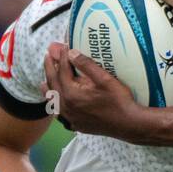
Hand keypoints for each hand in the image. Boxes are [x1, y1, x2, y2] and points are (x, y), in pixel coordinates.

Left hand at [43, 40, 162, 141]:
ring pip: (53, 100)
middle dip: (50, 68)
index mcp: (71, 93)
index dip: (63, 57)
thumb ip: (86, 65)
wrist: (127, 124)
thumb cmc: (119, 100)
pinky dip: (56, 105)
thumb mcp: (104, 79)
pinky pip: (59, 114)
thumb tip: (72, 53)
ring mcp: (69, 118)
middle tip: (47, 56)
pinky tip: (57, 103)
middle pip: (53, 84)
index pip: (63, 70)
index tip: (63, 46)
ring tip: (45, 80)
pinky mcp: (74, 125)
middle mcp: (66, 106)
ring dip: (49, 88)